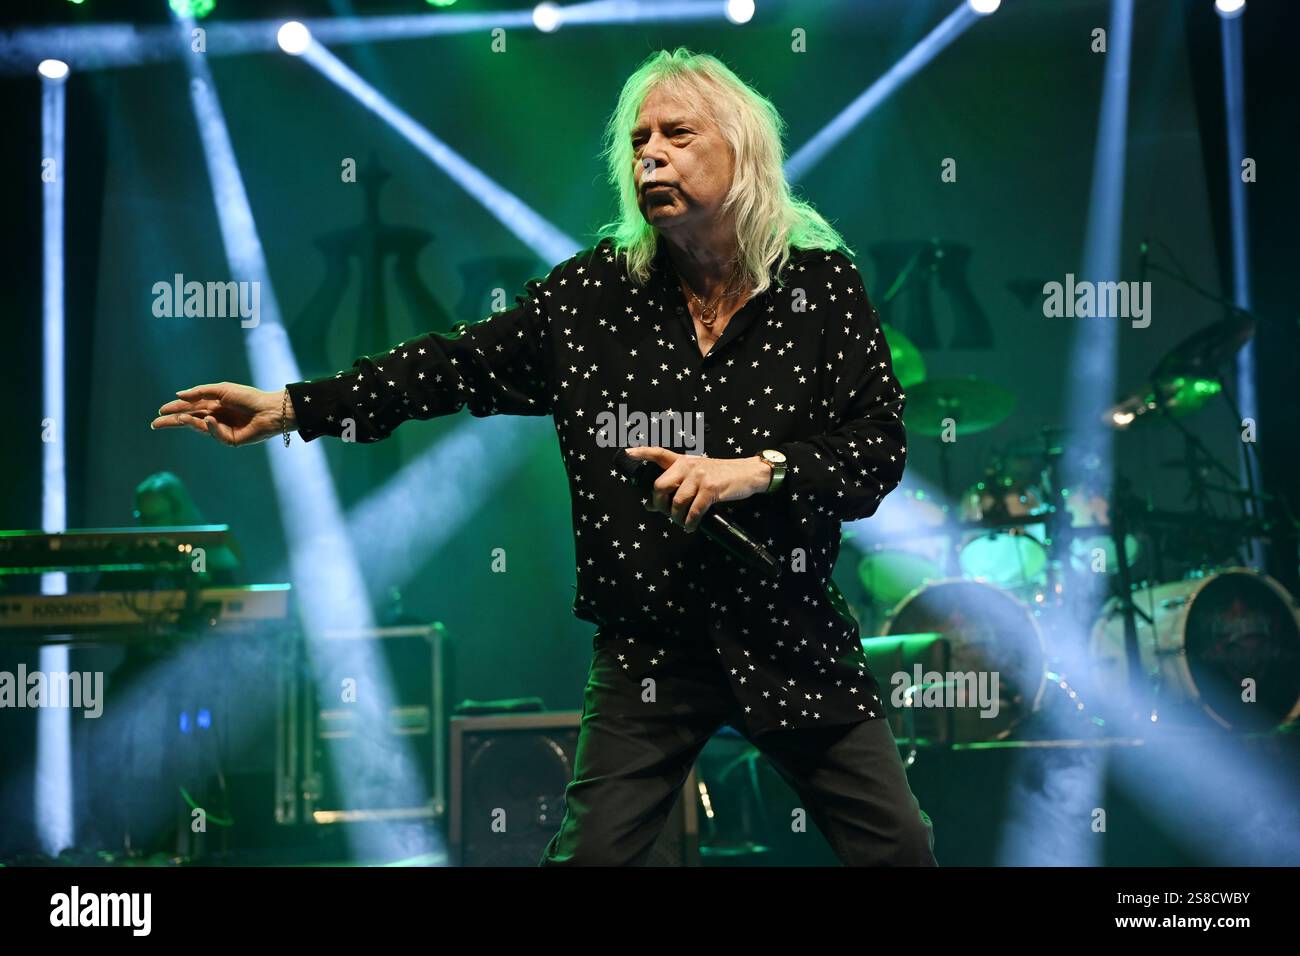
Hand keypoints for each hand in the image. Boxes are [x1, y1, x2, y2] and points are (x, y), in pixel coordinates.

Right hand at [151, 382, 291, 446]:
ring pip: (199, 427)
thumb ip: (200, 392)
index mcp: (213, 404)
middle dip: (172, 422)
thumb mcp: (222, 390)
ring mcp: (222, 429)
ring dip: (189, 423)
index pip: (189, 408)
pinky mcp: (230, 439)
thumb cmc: (248, 397)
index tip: (160, 410)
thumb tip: (178, 395)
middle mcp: (216, 417)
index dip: (175, 409)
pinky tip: (210, 419)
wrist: (269, 410)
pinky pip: (215, 434)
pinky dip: (211, 426)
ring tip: (180, 419)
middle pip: (189, 420)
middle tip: (155, 424)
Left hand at [625, 446, 770, 531]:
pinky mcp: (711, 487)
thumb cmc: (721, 476)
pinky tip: (692, 525)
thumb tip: (650, 505)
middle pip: (660, 485)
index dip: (642, 453)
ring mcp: (700, 476)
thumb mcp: (697, 477)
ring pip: (677, 501)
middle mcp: (688, 465)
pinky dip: (690, 522)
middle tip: (667, 514)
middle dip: (660, 504)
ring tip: (683, 523)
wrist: (747, 473)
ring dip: (677, 518)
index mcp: (683, 461)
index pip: (659, 453)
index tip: (628, 452)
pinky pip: (694, 510)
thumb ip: (676, 486)